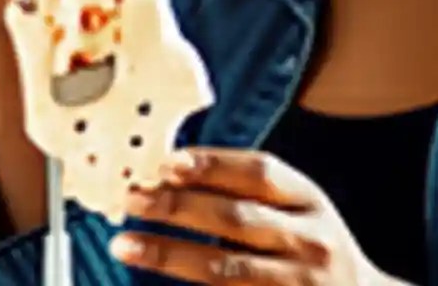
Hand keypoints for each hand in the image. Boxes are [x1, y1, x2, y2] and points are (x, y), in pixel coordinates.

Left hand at [110, 148, 394, 284]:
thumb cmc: (310, 248)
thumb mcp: (296, 210)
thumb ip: (248, 193)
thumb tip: (171, 175)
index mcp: (310, 201)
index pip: (258, 172)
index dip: (211, 165)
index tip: (166, 164)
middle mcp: (309, 241)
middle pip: (234, 218)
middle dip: (177, 207)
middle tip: (132, 200)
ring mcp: (298, 283)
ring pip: (223, 268)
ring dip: (168, 254)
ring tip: (126, 244)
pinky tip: (157, 282)